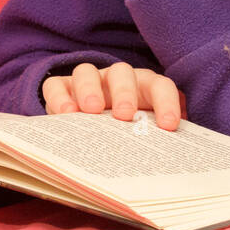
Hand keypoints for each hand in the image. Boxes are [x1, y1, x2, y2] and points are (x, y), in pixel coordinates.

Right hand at [43, 61, 187, 130]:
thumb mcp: (143, 134)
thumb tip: (174, 157)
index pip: (160, 86)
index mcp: (143, 88)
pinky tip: (66, 114)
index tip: (169, 126)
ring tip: (91, 111)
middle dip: (124, 92)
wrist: (91, 130)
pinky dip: (60, 97)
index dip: (167, 103)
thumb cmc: (127, 133)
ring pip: (87, 72)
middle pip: (122, 73)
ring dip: (89, 89)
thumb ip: (156, 140)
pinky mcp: (61, 88)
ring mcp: (87, 82)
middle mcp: (115, 80)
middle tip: (124, 115)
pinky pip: (56, 85)